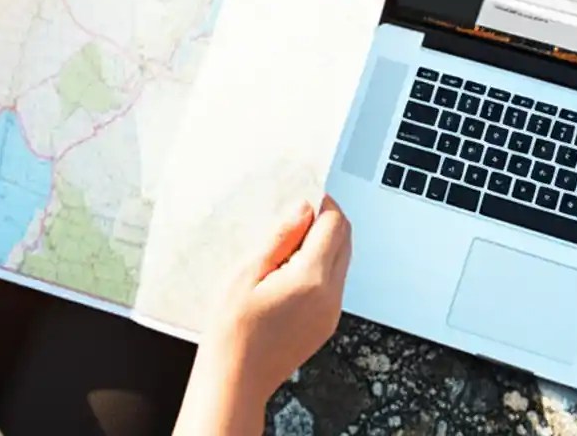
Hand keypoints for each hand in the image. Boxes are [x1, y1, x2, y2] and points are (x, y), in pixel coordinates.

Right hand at [174, 196, 351, 435]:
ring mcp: (331, 313)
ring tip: (284, 248)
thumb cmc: (231, 331)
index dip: (321, 204)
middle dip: (326, 221)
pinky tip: (288, 272)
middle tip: (293, 218)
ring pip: (342, 262)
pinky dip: (320, 268)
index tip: (302, 196)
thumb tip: (303, 208)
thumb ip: (280, 237)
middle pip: (345, 241)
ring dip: (323, 245)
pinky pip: (333, 284)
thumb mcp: (246, 273)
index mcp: (311, 279)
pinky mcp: (326, 325)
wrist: (235, 380)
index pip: (334, 224)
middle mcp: (330, 295)